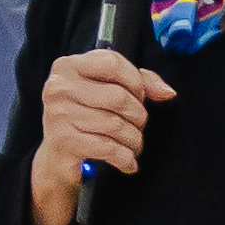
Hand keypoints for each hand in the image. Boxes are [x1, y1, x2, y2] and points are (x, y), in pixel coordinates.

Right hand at [29, 49, 176, 224]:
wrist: (58, 158)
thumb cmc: (86, 118)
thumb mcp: (109, 90)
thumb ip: (140, 82)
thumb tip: (167, 92)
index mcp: (68, 66)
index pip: (112, 62)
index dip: (135, 82)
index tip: (139, 97)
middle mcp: (59, 87)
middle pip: (118, 96)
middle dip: (138, 116)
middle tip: (137, 126)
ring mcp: (58, 115)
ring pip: (116, 125)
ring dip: (134, 140)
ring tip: (134, 145)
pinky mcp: (63, 142)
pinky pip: (108, 148)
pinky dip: (125, 158)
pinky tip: (127, 162)